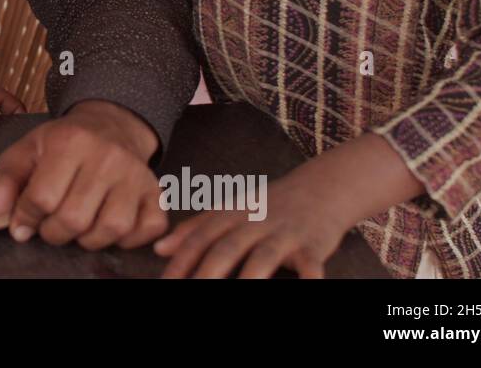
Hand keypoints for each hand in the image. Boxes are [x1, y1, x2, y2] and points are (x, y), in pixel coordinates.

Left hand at [0, 100, 166, 249]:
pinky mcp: (155, 192)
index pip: (42, 197)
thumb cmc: (64, 142)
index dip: (26, 218)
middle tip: (49, 225)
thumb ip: (3, 183)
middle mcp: (107, 157)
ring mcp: (135, 176)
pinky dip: (127, 239)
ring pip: (110, 229)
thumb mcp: (27, 152)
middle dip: (53, 232)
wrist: (110, 124)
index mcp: (70, 143)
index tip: (22, 223)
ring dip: (87, 239)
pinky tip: (108, 226)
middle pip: (74, 218)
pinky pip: (147, 229)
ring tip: (76, 225)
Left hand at [152, 164, 354, 278]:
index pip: (200, 238)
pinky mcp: (313, 245)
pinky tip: (306, 286)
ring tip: (239, 293)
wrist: (321, 188)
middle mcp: (255, 222)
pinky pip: (311, 265)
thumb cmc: (269, 206)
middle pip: (227, 248)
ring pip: (264, 256)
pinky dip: (308, 279)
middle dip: (207, 273)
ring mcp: (285, 233)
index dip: (181, 260)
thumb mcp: (230, 210)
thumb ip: (195, 229)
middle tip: (192, 291)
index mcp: (231, 214)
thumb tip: (159, 249)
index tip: (167, 282)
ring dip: (249, 278)